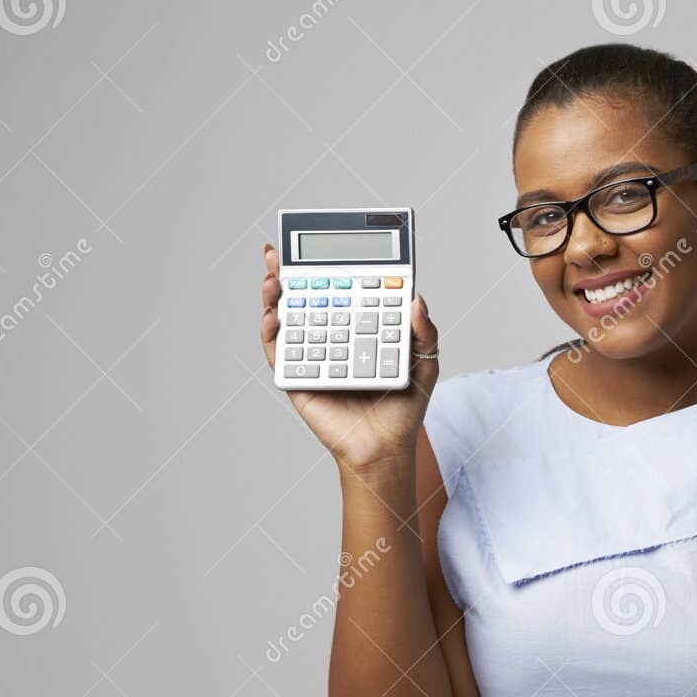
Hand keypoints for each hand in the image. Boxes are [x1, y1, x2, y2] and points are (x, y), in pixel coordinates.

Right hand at [259, 243, 439, 471]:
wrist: (386, 449)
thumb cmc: (404, 409)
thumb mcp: (424, 365)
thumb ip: (424, 332)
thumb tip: (418, 298)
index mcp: (360, 330)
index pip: (341, 292)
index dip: (328, 269)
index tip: (321, 247)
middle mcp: (333, 339)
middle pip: (305, 300)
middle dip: (288, 275)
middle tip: (279, 255)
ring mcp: (314, 357)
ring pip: (287, 321)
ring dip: (274, 298)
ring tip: (273, 281)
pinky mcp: (299, 379)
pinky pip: (280, 353)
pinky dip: (272, 334)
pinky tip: (274, 318)